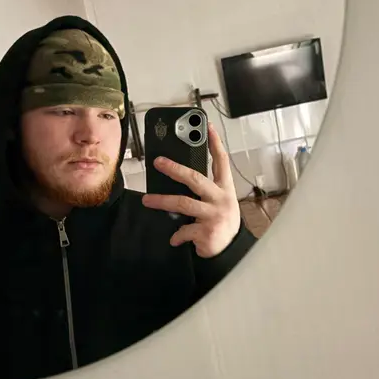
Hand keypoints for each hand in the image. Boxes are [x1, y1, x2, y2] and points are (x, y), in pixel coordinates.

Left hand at [142, 123, 240, 257]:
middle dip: (175, 168)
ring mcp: (214, 215)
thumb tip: (179, 178)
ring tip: (147, 200)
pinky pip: (184, 230)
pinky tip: (175, 238)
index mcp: (225, 189)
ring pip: (183, 203)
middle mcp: (221, 199)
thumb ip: (205, 192)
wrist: (231, 252)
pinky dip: (177, 235)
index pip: (221, 161)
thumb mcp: (220, 204)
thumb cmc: (222, 224)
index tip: (207, 127)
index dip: (215, 143)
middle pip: (195, 178)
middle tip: (158, 162)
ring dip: (162, 201)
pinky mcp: (206, 231)